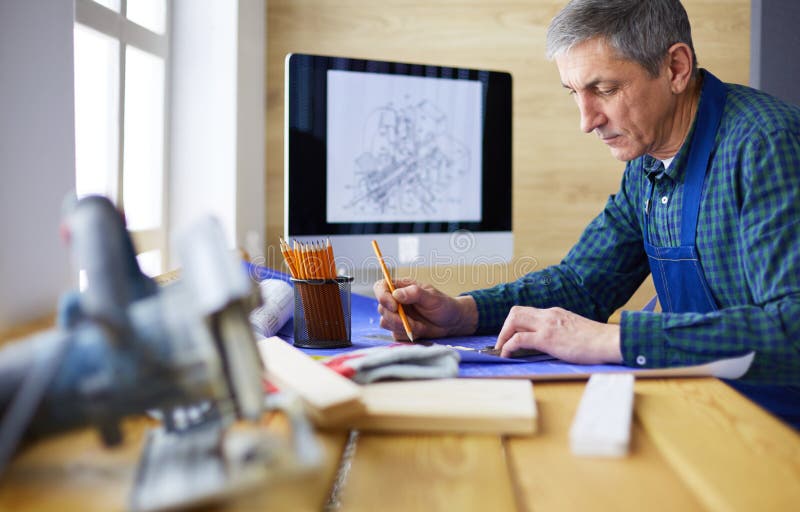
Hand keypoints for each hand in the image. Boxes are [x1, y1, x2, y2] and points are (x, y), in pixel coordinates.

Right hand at [373, 277, 477, 340]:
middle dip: (394, 317)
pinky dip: (406, 334)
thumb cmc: (443, 305)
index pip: (381, 287)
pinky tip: (420, 331)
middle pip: (381, 308)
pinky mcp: (399, 329)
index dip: (382, 296)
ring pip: (385, 323)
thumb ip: (415, 293)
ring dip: (401, 327)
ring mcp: (396, 316)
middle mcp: (395, 301)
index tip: (394, 306)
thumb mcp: (432, 297)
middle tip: (410, 322)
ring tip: (419, 326)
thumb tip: (396, 294)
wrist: (451, 322)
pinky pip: (395, 334)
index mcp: (400, 288)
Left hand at [495, 306, 621, 363]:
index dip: (515, 324)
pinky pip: (519, 339)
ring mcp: (547, 325)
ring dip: (503, 335)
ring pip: (514, 320)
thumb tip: (552, 343)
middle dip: (505, 328)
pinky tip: (507, 354)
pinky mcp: (547, 338)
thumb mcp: (574, 330)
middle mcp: (549, 315)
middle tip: (503, 343)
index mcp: (555, 313)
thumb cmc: (597, 341)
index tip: (511, 337)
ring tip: (502, 350)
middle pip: (516, 312)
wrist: (609, 342)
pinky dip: (508, 346)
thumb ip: (561, 331)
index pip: (528, 312)